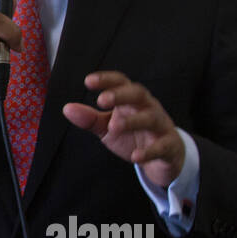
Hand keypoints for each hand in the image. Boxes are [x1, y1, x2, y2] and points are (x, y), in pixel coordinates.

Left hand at [62, 71, 184, 186]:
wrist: (163, 158)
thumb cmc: (133, 135)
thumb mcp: (107, 127)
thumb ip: (89, 119)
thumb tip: (67, 108)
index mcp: (131, 100)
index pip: (121, 82)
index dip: (107, 80)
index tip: (88, 81)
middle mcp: (148, 107)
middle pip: (138, 93)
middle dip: (121, 95)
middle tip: (101, 101)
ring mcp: (161, 126)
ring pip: (151, 117)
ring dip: (132, 121)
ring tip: (114, 128)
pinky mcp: (169, 146)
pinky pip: (162, 146)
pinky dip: (150, 151)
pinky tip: (136, 156)